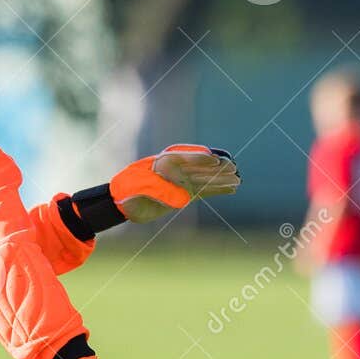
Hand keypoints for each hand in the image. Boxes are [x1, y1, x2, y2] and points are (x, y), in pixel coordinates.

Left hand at [112, 145, 240, 223]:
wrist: (122, 200)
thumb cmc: (127, 192)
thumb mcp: (138, 191)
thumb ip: (158, 190)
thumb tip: (181, 197)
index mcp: (164, 163)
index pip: (186, 158)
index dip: (200, 158)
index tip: (215, 158)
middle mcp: (176, 170)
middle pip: (200, 167)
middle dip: (217, 168)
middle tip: (233, 168)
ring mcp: (182, 181)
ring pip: (205, 178)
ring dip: (221, 179)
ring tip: (237, 179)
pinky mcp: (184, 192)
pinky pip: (205, 189)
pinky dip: (218, 189)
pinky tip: (232, 188)